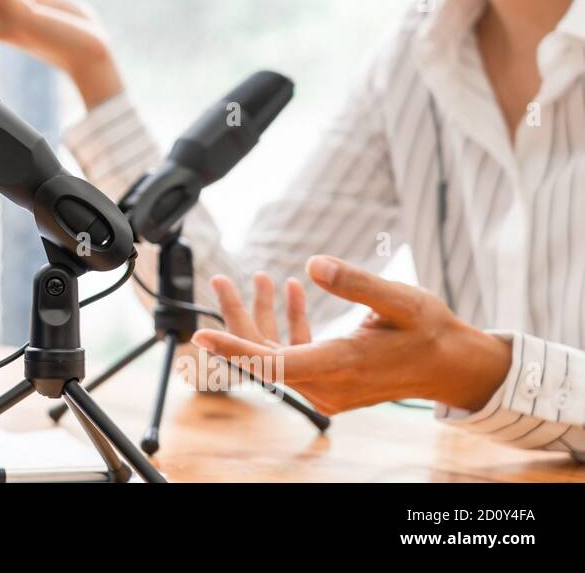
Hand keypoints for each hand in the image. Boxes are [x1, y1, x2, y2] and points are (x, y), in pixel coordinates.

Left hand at [192, 257, 511, 415]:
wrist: (451, 367)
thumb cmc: (430, 331)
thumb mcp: (400, 299)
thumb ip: (356, 283)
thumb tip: (313, 264)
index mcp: (341, 365)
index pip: (274, 364)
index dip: (235, 350)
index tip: (201, 337)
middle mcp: (328, 384)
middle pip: (266, 355)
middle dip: (239, 317)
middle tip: (220, 280)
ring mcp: (326, 389)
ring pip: (276, 355)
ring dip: (262, 317)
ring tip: (257, 277)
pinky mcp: (328, 384)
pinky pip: (294, 356)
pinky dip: (288, 325)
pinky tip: (289, 290)